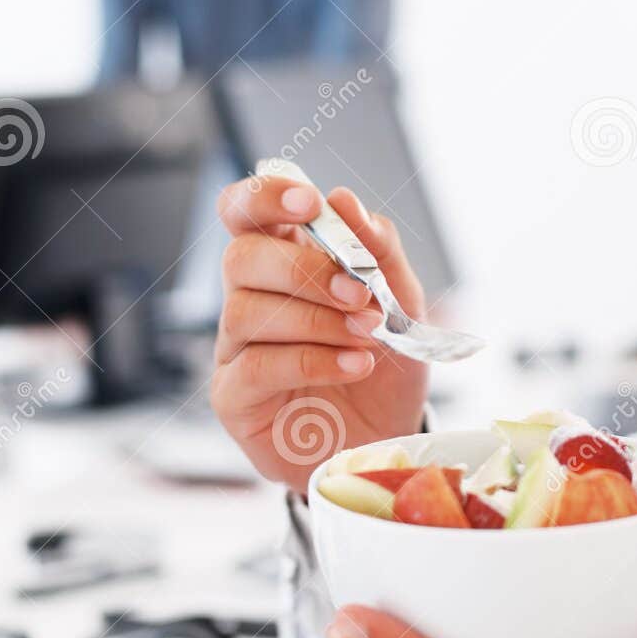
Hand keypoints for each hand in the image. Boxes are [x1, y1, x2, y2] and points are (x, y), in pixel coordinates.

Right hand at [211, 175, 429, 491]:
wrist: (388, 439)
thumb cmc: (385, 369)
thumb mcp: (402, 305)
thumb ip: (380, 252)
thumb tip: (347, 202)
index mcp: (283, 262)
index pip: (245, 212)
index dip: (265, 197)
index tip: (309, 204)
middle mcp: (250, 299)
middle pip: (241, 256)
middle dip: (304, 268)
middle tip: (360, 294)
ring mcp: (235, 348)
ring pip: (247, 311)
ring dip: (317, 320)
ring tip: (367, 337)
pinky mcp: (234, 397)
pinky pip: (257, 365)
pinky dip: (313, 360)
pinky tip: (354, 365)